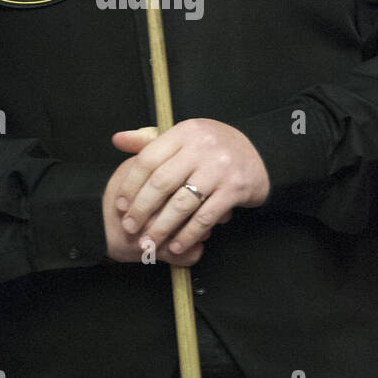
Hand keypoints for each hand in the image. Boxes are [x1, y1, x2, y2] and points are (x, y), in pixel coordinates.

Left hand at [111, 118, 269, 256]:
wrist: (260, 152)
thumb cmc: (212, 147)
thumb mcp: (184, 136)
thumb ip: (150, 140)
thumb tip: (117, 140)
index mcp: (185, 132)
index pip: (149, 159)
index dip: (131, 185)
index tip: (120, 205)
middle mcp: (202, 147)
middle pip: (162, 183)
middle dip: (141, 210)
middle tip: (129, 228)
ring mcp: (220, 168)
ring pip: (182, 204)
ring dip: (162, 228)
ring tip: (149, 243)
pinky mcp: (235, 189)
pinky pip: (205, 217)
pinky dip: (188, 235)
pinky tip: (176, 246)